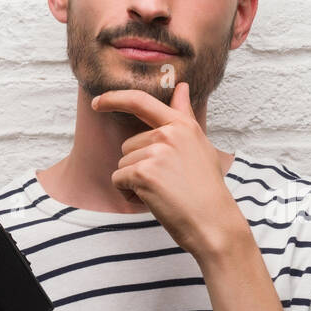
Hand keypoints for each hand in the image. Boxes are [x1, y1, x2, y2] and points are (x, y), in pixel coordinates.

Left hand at [91, 80, 245, 259]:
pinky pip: (119, 180)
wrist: (214, 223)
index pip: (141, 101)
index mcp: (182, 125)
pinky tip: (154, 201)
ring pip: (122, 164)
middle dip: (138, 167)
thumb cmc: (207, 190)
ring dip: (134, 183)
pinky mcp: (143, 173)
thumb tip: (181, 86)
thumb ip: (184, 116)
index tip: (97, 103)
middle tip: (167, 183)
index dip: (115, 98)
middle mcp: (169, 134)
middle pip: (128, 146)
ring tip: (163, 193)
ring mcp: (156, 152)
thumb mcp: (200, 146)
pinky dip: (129, 195)